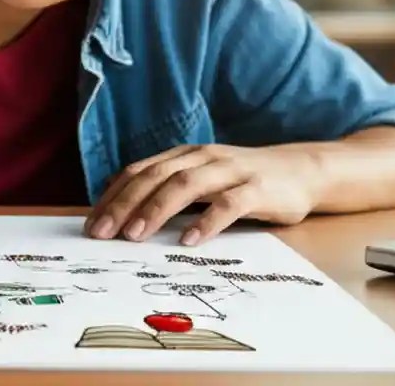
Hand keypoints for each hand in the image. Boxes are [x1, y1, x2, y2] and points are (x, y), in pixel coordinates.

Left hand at [84, 143, 320, 246]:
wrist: (303, 170)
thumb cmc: (244, 181)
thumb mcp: (203, 179)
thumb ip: (170, 190)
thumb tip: (124, 213)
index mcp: (186, 155)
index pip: (140, 171)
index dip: (114, 196)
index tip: (91, 223)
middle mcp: (203, 158)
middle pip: (156, 177)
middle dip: (125, 205)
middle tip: (102, 233)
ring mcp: (231, 170)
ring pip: (186, 185)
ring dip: (156, 210)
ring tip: (134, 236)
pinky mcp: (258, 189)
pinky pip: (228, 204)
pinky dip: (206, 222)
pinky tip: (189, 240)